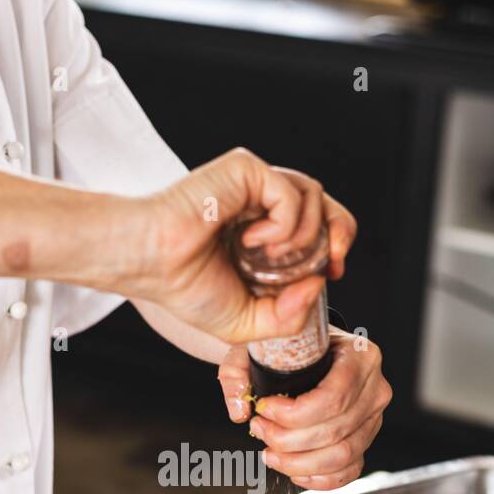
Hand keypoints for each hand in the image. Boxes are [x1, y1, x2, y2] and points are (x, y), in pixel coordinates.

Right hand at [133, 148, 355, 344]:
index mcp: (263, 235)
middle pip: (326, 204)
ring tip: (271, 258)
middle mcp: (261, 206)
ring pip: (313, 195)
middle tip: (334, 262)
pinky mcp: (246, 170)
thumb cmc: (185, 287)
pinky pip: (290, 194)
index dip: (334, 247)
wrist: (152, 265)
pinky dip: (284, 225)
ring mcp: (254, 186)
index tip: (333, 272)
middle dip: (341, 233)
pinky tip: (254, 240)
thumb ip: (288, 316)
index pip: (318, 227)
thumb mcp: (248, 322)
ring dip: (304, 237)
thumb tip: (319, 282)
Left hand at [217, 329, 391, 490]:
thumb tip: (240, 410)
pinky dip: (319, 479)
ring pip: (342, 456)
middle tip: (259, 430)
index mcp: (360, 356)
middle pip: (335, 431)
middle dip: (288, 440)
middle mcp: (374, 388)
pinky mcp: (365, 440)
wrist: (306, 350)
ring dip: (299, 463)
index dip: (293, 414)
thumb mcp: (260, 345)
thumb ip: (238, 372)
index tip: (263, 410)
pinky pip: (349, 470)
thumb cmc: (289, 347)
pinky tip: (293, 471)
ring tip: (270, 454)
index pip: (333, 398)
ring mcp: (373, 418)